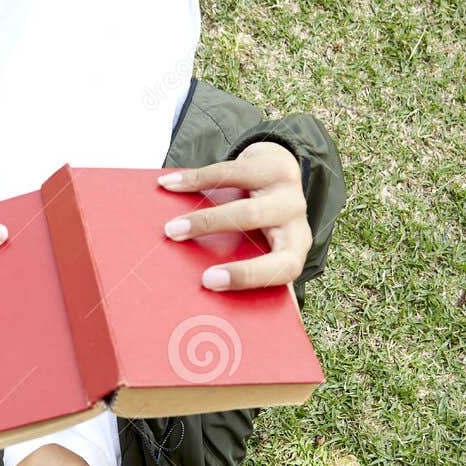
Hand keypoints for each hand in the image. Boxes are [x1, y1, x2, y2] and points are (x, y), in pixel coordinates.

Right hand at [158, 141, 308, 290]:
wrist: (280, 178)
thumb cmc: (263, 228)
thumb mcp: (262, 252)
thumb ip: (245, 271)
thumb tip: (207, 299)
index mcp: (295, 250)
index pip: (283, 268)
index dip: (248, 276)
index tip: (208, 281)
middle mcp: (296, 220)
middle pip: (253, 221)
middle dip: (211, 227)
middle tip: (175, 237)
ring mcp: (288, 191)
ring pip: (242, 201)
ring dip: (200, 212)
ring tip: (170, 226)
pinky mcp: (273, 165)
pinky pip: (230, 171)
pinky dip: (195, 179)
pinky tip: (170, 185)